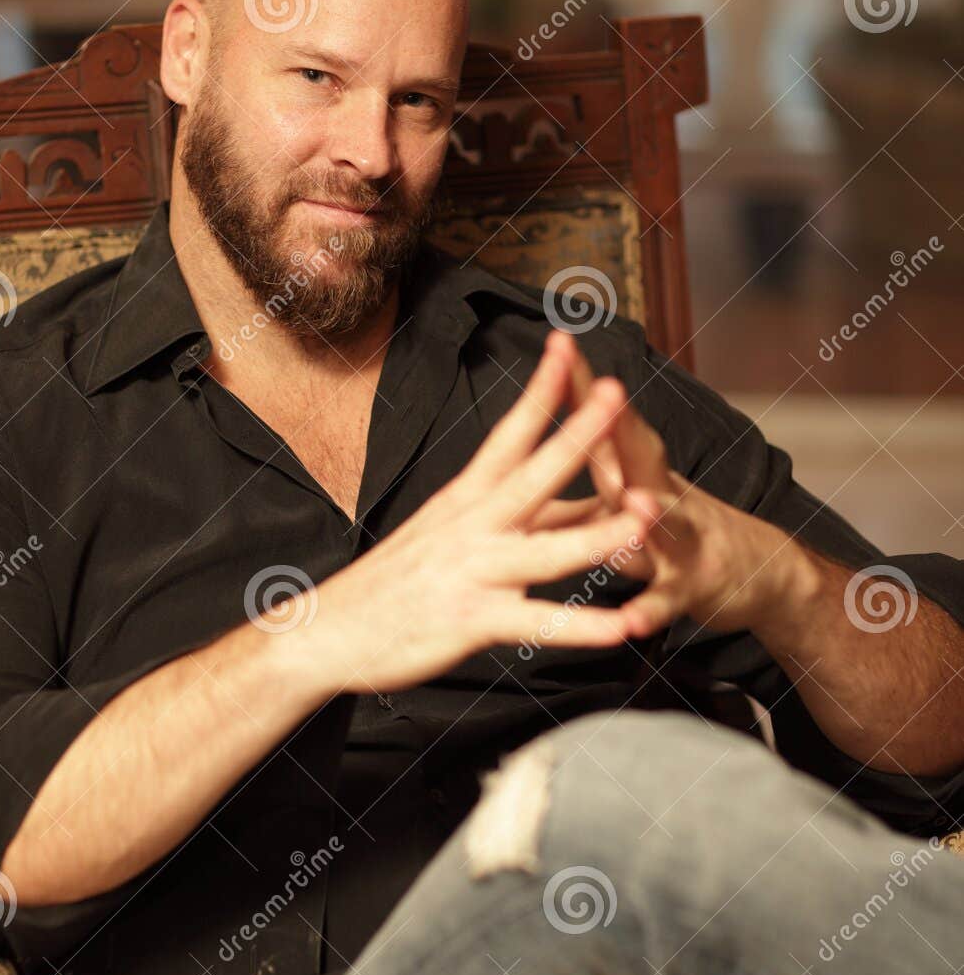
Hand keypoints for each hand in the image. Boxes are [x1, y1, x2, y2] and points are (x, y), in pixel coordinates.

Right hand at [254, 334, 650, 694]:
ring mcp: (474, 571)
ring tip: (645, 514)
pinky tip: (623, 628)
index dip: (540, 389)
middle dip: (578, 432)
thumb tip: (551, 495)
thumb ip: (501, 514)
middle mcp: (472, 525)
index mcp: (465, 497)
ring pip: (546, 549)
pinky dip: (581, 627)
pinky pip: (536, 623)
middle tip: (618, 391)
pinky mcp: (472, 620)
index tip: (567, 344)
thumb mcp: (445, 531)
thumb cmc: (393, 581)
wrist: (328, 630)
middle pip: (533, 471)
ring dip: (598, 532)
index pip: (507, 432)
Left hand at [570, 364, 804, 643]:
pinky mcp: (690, 590)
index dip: (584, 384)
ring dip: (648, 516)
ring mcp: (679, 541)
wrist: (764, 572)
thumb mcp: (640, 490)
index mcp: (637, 473)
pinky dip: (650, 610)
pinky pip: (666, 601)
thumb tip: (542, 435)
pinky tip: (634, 623)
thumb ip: (600, 463)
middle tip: (606, 389)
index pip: (607, 420)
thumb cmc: (683, 528)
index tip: (559, 342)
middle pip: (638, 456)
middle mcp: (659, 497)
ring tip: (637, 505)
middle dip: (621, 424)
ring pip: (662, 526)